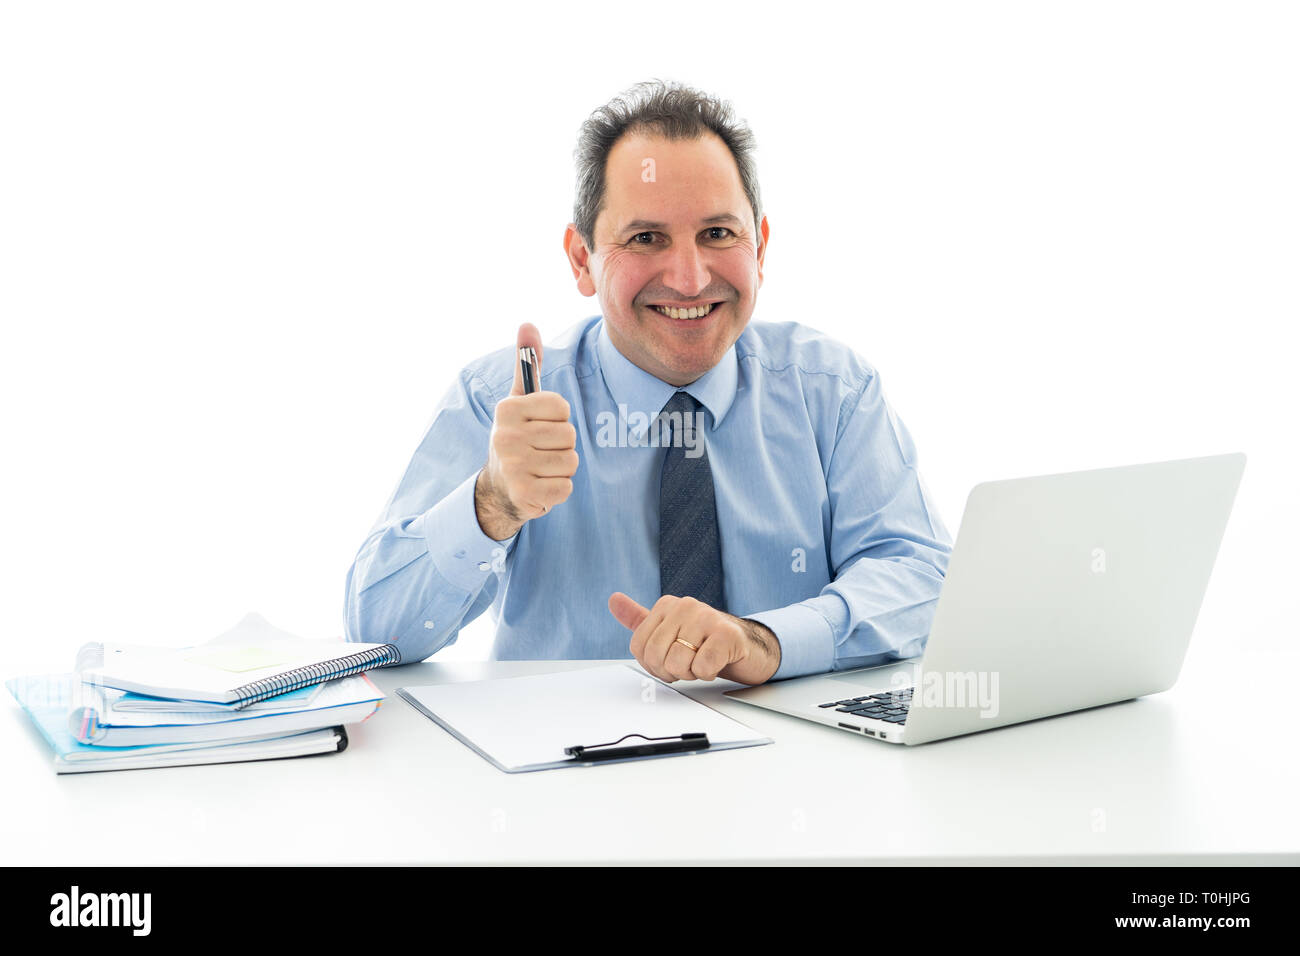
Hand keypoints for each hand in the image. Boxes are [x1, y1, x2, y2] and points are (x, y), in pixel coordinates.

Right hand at [475, 323, 578, 539]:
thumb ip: (526, 364)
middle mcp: (505, 435)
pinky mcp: (524, 493)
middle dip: (561, 446)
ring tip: (540, 468)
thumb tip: (528, 324)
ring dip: (561, 468)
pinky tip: (540, 486)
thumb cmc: (517, 436)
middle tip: (539, 451)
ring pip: (570, 462)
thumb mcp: (519, 400)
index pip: (561, 407)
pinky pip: (566, 487)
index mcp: (507, 408)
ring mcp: (513, 466)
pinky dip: (558, 490)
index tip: (539, 425)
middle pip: (568, 435)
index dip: (557, 418)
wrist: (498, 488)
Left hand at [607, 592, 781, 685]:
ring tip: (704, 660)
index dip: (653, 664)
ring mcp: (707, 617)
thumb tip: (613, 600)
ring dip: (691, 672)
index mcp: (666, 605)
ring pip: (677, 663)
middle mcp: (685, 605)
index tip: (670, 659)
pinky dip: (708, 673)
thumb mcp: (668, 629)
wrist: (747, 647)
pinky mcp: (727, 634)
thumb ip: (639, 618)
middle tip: (689, 662)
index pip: (639, 647)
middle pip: (655, 656)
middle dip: (671, 670)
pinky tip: (717, 661)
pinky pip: (702, 667)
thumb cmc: (705, 641)